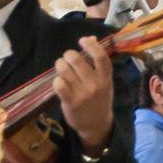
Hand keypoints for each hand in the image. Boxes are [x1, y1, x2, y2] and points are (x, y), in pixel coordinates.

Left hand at [53, 37, 114, 152]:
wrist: (96, 125)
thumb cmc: (99, 99)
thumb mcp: (104, 81)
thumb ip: (98, 61)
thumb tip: (91, 38)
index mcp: (106, 78)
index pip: (100, 57)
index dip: (90, 45)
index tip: (82, 40)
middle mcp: (95, 85)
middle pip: (76, 60)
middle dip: (68, 55)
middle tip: (67, 58)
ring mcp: (82, 94)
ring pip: (65, 69)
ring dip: (60, 65)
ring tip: (61, 68)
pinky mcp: (70, 102)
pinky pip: (58, 84)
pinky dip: (56, 80)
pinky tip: (59, 82)